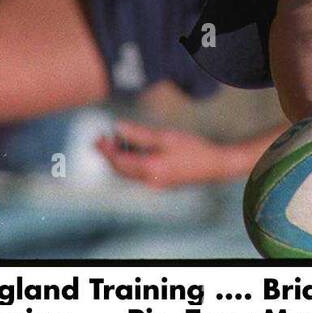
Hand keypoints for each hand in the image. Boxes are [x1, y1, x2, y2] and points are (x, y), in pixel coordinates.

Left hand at [95, 120, 237, 188]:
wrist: (215, 166)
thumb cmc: (192, 148)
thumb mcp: (165, 137)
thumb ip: (139, 134)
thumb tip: (117, 127)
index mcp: (149, 169)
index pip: (118, 162)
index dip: (105, 150)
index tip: (97, 138)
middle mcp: (149, 181)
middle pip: (120, 171)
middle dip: (108, 155)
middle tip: (100, 139)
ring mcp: (155, 185)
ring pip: (128, 174)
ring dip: (120, 158)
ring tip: (117, 140)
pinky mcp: (161, 184)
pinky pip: (139, 175)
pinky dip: (131, 162)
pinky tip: (135, 149)